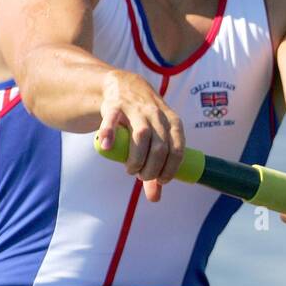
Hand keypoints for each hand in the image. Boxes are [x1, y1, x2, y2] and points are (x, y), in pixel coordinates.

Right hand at [96, 70, 185, 202]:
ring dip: (136, 159)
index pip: (177, 150)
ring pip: (141, 136)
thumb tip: (155, 199)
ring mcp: (136, 109)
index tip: (159, 179)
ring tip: (130, 169)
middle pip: (159, 148)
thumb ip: (156, 168)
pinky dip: (110, 134)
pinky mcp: (115, 105)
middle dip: (151, 169)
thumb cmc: (144, 120)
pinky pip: (113, 120)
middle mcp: (157, 115)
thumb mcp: (156, 140)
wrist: (123, 86)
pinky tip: (107, 148)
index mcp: (173, 122)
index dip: (169, 169)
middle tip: (141, 175)